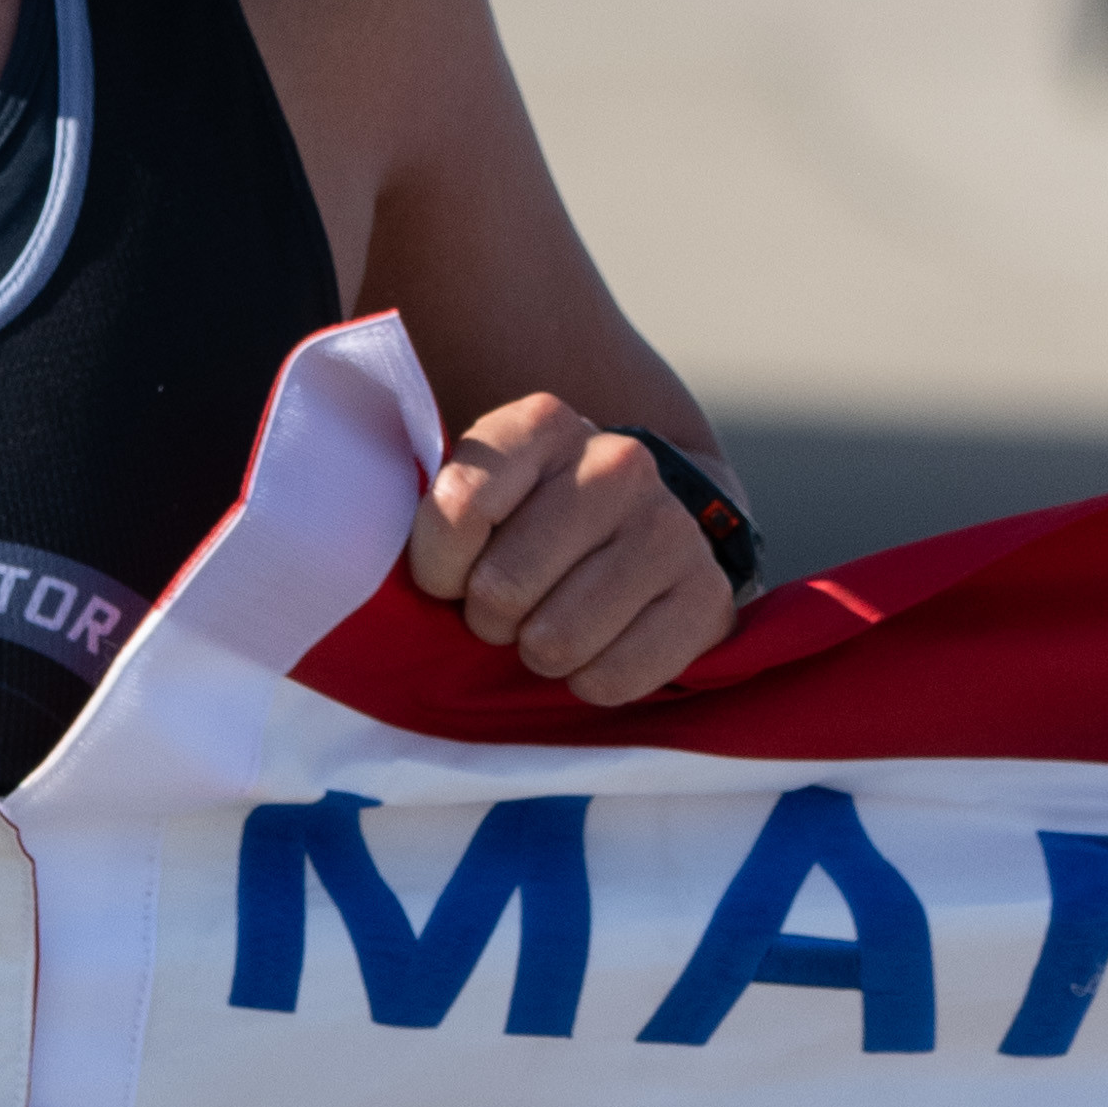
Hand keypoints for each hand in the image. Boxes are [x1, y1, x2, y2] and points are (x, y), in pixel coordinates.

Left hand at [405, 395, 738, 707]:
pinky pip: (611, 678)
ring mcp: (670, 528)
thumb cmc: (528, 523)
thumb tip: (400, 582)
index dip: (437, 570)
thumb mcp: (475, 497)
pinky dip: (590, 681)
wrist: (641, 533)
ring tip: (553, 624)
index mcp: (543, 425)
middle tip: (510, 607)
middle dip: (490, 617)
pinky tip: (600, 647)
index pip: (458, 512)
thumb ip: (439, 520)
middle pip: (501, 588)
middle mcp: (617, 463)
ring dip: (539, 652)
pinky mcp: (708, 596)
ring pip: (554, 641)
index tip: (449, 577)